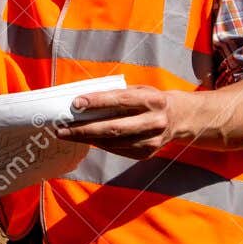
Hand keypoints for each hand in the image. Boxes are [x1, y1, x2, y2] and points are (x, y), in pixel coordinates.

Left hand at [56, 86, 191, 159]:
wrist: (181, 119)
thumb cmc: (152, 100)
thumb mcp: (140, 90)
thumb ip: (118, 95)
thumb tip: (84, 101)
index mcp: (153, 100)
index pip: (121, 100)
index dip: (97, 102)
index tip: (75, 103)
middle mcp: (154, 121)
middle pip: (114, 128)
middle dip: (83, 129)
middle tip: (61, 129)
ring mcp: (152, 140)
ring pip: (113, 143)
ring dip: (87, 139)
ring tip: (68, 135)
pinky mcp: (147, 153)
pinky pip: (118, 150)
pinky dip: (100, 144)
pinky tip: (87, 139)